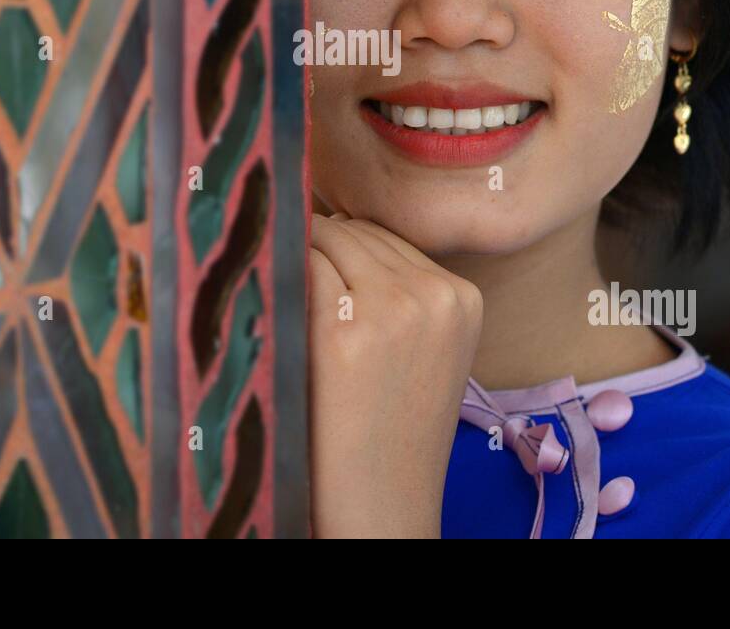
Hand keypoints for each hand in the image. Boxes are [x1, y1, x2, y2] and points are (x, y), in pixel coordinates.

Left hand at [308, 212, 483, 537]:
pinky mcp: (341, 331)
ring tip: (279, 290)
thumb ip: (398, 291)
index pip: (388, 236)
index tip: (316, 264)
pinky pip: (300, 267)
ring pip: (327, 240)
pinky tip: (267, 296)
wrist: (382, 502)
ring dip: (298, 257)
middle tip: (286, 273)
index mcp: (463, 298)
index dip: (344, 248)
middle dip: (319, 247)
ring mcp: (390, 310)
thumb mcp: (425, 349)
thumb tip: (327, 226)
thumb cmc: (390, 428)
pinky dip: (279, 274)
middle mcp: (433, 295)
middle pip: (357, 232)